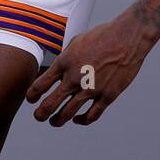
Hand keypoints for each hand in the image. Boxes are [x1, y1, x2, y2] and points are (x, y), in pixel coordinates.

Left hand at [26, 11, 159, 126]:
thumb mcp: (76, 42)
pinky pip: (91, 115)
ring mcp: (91, 88)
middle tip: (38, 117)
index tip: (31, 99)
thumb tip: (55, 70)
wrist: (127, 37)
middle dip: (40, 114)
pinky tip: (78, 119)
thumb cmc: (102, 36)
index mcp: (65, 62)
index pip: (40, 85)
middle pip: (50, 104)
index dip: (32, 95)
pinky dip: (82, 120)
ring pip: (68, 113)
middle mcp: (75, 77)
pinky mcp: (107, 95)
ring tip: (54, 122)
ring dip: (57, 120)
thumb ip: (65, 59)